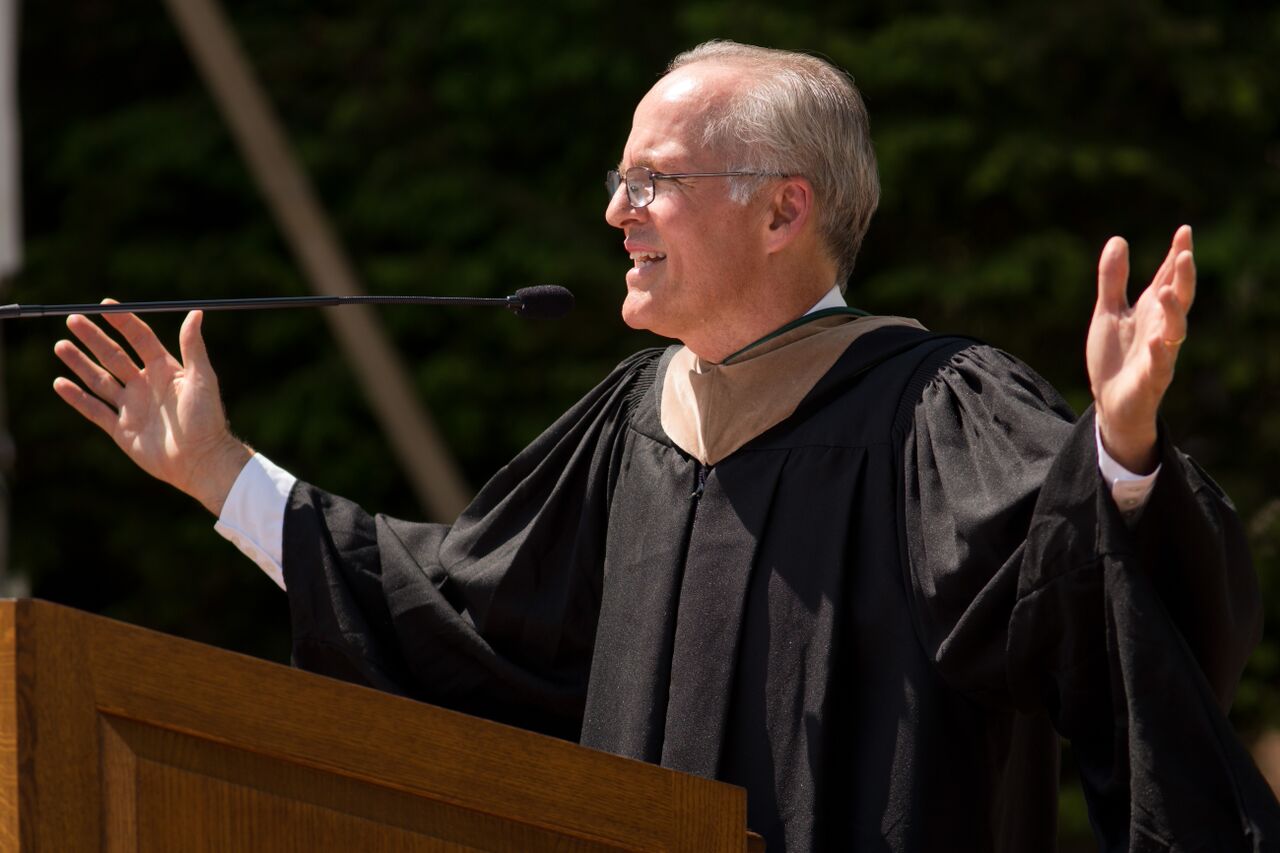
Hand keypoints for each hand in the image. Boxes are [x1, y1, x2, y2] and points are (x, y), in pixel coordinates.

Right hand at [52, 305, 252, 514]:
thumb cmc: (207, 419)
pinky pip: (94, 410)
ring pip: (99, 380)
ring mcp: (132, 407)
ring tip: (60, 345)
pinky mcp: (122, 430)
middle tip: (73, 319)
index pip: (139, 339)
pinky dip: (76, 397)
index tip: (105, 304)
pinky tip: (59, 383)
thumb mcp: (202, 379)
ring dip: (80, 362)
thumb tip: (196, 312)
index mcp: (165, 370)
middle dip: (93, 338)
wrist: (201, 460)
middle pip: (113, 356)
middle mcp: (146, 385)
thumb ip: (193, 347)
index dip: (123, 321)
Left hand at [1086, 225, 1195, 473]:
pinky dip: (1159, 352)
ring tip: (1169, 291)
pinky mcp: (1152, 378)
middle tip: (1185, 253)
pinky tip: (1155, 339)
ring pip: (1175, 330)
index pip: (1167, 278)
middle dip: (1183, 277)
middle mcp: (1161, 328)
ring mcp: (1160, 353)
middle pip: (1178, 298)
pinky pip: (1159, 364)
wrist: (1110, 402)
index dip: (1176, 255)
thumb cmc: (1114, 357)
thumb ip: (1112, 280)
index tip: (1184, 230)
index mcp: (1151, 311)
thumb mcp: (1108, 312)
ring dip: (1174, 311)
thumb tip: (1118, 239)